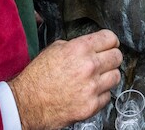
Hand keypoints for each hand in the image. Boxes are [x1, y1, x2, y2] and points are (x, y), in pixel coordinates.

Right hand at [8, 30, 122, 129]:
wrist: (26, 103)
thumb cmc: (37, 78)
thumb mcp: (54, 50)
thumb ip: (77, 46)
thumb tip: (91, 46)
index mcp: (79, 49)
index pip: (110, 38)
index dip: (111, 41)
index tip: (110, 44)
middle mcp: (89, 67)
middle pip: (117, 57)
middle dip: (112, 57)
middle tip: (105, 61)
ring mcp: (92, 88)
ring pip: (116, 77)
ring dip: (108, 76)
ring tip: (97, 78)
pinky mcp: (91, 106)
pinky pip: (108, 96)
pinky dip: (101, 94)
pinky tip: (89, 92)